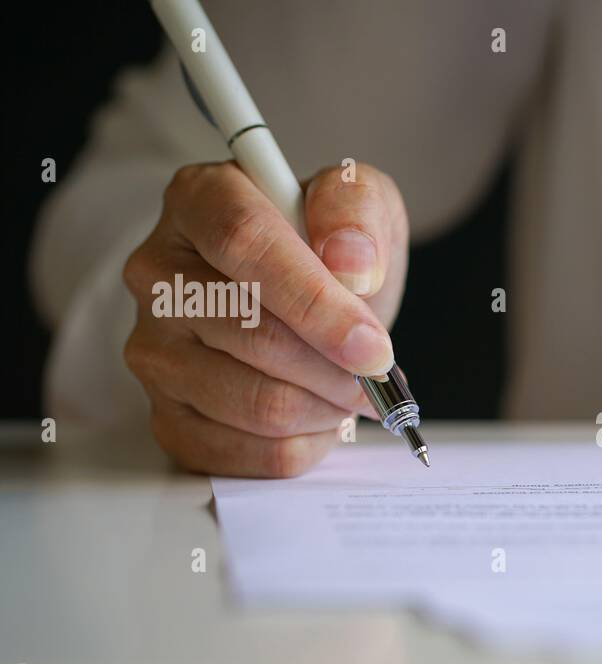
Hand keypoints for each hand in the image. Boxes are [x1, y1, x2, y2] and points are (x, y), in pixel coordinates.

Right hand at [122, 160, 409, 476]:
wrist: (308, 303)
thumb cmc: (329, 249)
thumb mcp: (360, 202)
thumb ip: (356, 210)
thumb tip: (351, 262)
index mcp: (199, 200)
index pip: (245, 244)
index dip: (316, 302)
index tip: (372, 345)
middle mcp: (158, 273)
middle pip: (253, 335)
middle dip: (335, 368)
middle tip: (377, 374)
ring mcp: (153, 349)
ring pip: (253, 403)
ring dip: (324, 407)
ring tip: (350, 390)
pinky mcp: (167, 415)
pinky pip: (243, 453)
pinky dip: (302, 444)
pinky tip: (318, 416)